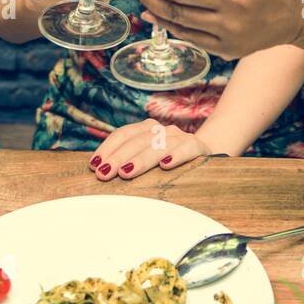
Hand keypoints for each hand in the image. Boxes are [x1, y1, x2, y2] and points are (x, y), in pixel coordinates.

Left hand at [88, 118, 210, 180]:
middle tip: (104, 173)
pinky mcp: (198, 147)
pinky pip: (187, 149)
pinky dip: (176, 155)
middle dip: (118, 156)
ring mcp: (180, 137)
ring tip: (126, 172)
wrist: (209, 153)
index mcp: (147, 130)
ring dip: (141, 158)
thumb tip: (100, 173)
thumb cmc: (170, 162)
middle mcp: (162, 130)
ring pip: (158, 144)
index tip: (94, 164)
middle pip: (137, 140)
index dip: (108, 148)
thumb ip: (129, 162)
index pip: (123, 134)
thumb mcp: (149, 161)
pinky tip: (166, 165)